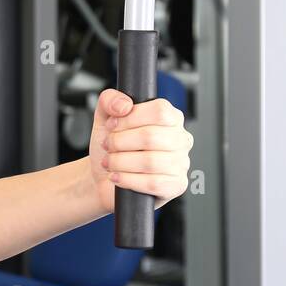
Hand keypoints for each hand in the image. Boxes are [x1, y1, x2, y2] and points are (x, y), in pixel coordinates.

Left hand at [87, 89, 191, 215]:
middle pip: (151, 136)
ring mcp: (181, 164)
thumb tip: (124, 105)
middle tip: (108, 146)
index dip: (130, 118)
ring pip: (151, 161)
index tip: (112, 125)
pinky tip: (117, 177)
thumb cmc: (111, 148)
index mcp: (170, 118)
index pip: (159, 111)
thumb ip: (110, 100)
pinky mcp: (176, 185)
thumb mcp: (104, 118)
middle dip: (119, 142)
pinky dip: (128, 179)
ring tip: (110, 162)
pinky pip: (153, 183)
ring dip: (120, 162)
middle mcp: (180, 139)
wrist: (104, 176)